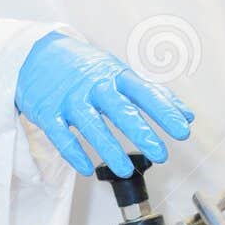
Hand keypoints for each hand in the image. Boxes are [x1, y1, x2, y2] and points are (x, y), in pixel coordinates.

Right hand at [15, 30, 193, 177]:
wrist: (38, 54)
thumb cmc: (87, 68)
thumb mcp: (120, 74)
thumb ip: (154, 95)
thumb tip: (187, 115)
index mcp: (115, 75)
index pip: (144, 93)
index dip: (164, 111)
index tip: (183, 129)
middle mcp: (94, 86)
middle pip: (119, 109)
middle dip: (142, 132)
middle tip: (162, 153)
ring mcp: (70, 98)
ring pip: (90, 124)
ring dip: (108, 148)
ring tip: (126, 170)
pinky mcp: (47, 111)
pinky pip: (59, 134)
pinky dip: (73, 153)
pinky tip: (86, 169)